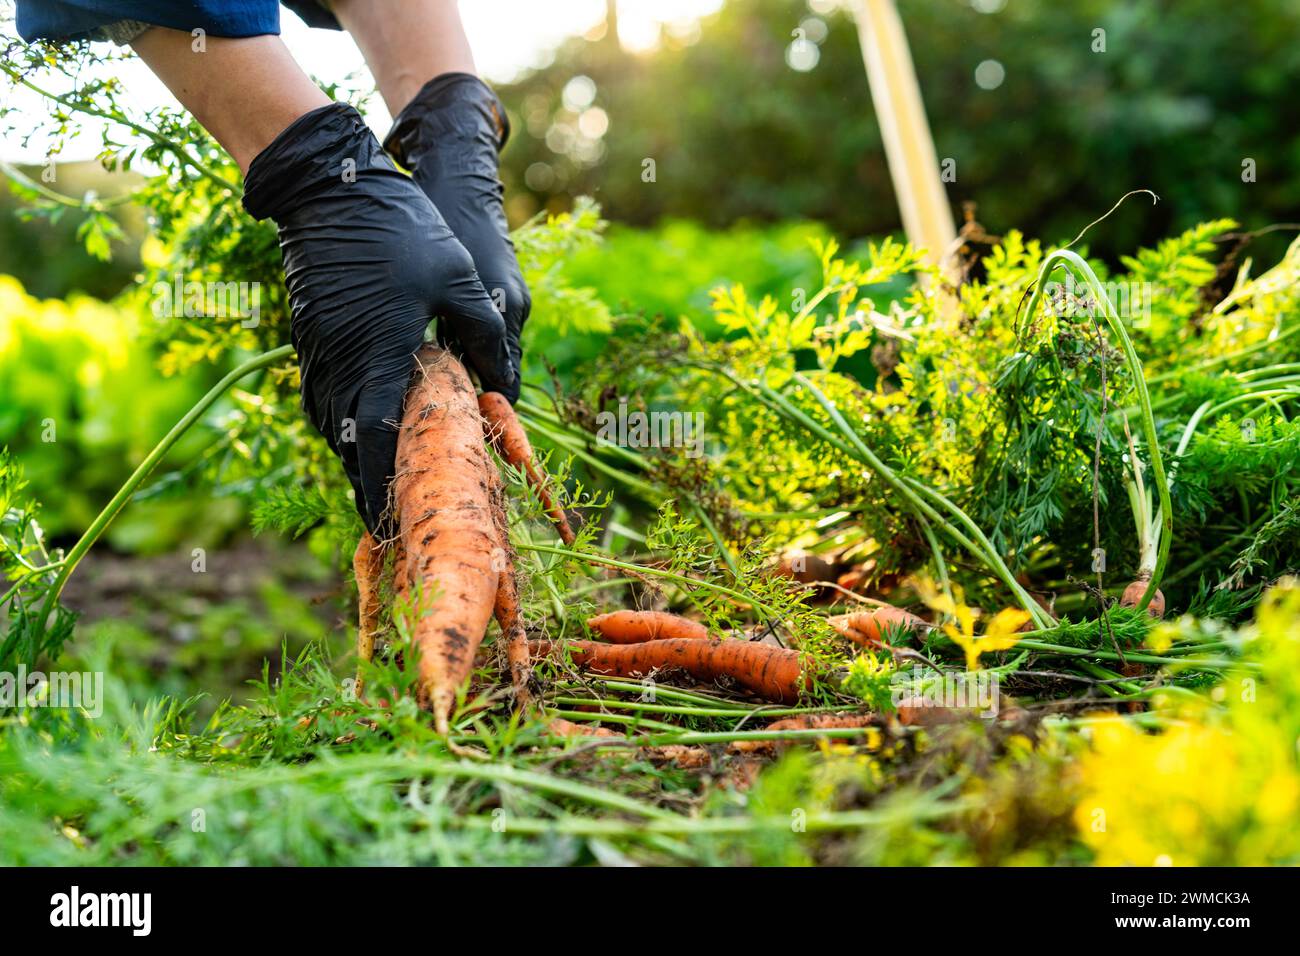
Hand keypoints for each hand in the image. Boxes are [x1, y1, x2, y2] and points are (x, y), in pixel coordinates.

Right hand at [243, 102, 513, 532]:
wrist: (331, 186)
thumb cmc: (403, 230)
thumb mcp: (461, 279)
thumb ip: (485, 336)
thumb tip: (504, 385)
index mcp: (381, 355)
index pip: (375, 439)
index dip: (380, 483)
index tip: (388, 516)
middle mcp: (341, 361)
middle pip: (345, 442)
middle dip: (364, 481)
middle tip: (386, 511)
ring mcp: (317, 348)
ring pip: (328, 421)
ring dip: (349, 453)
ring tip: (374, 478)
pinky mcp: (308, 334)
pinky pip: (318, 394)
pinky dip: (335, 421)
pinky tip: (354, 426)